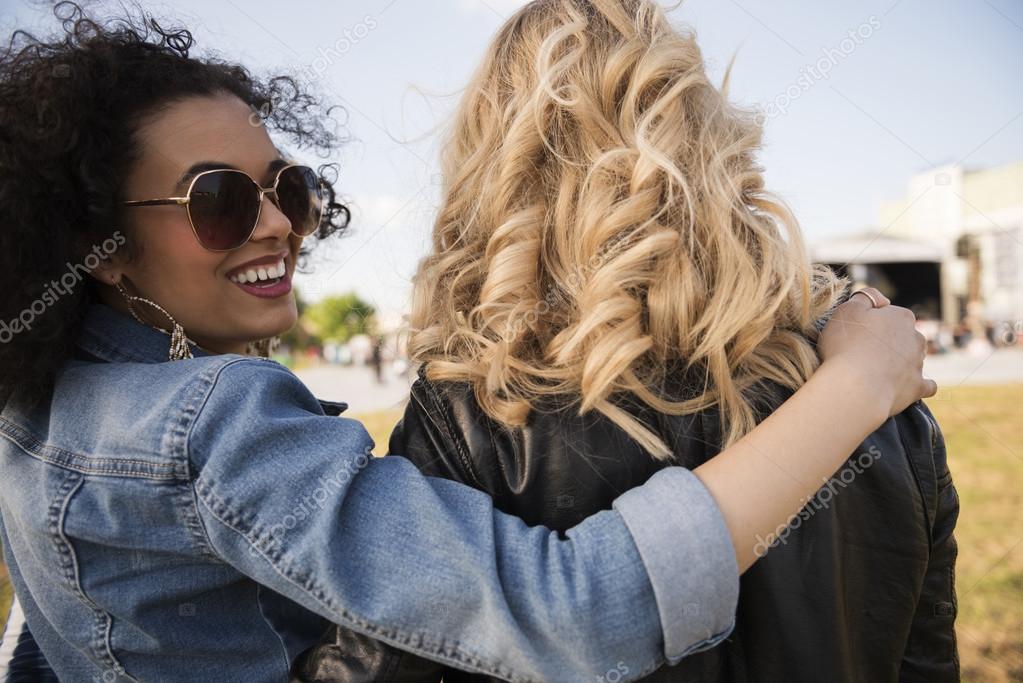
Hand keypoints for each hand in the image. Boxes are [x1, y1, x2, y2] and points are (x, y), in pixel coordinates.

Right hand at [818, 287, 936, 417]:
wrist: (855, 387)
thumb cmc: (847, 346)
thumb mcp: (847, 310)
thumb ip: (864, 297)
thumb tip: (880, 299)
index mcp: (901, 317)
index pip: (889, 314)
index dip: (871, 323)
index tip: (856, 334)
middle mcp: (916, 338)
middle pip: (903, 336)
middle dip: (889, 342)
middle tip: (863, 352)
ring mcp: (918, 363)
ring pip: (912, 358)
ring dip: (899, 362)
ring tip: (874, 372)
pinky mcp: (918, 387)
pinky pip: (925, 385)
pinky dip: (916, 385)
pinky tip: (904, 386)